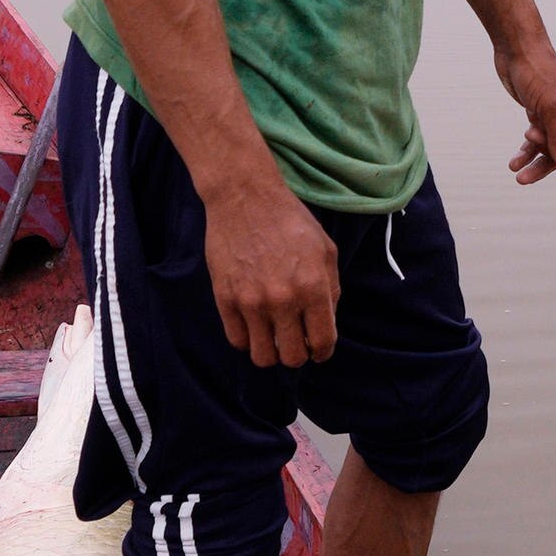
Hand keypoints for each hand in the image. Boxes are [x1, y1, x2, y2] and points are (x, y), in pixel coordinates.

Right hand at [202, 180, 342, 369]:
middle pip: (292, 358)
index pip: (322, 342)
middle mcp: (283, 300)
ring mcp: (250, 302)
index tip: (318, 350)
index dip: (322, 352)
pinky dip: (247, 340)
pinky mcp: (224, 299)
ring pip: (262, 357)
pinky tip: (253, 325)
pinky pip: (236, 340)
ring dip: (271, 352)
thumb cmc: (290, 220)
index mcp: (313, 288)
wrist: (245, 197)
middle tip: (295, 342)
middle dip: (298, 355)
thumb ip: (331, 289)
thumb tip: (326, 321)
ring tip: (273, 337)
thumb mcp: (325, 250)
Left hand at [496, 33, 555, 197]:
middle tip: (526, 181)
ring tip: (518, 173)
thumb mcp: (551, 105)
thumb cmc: (539, 70)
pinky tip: (515, 162)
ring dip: (534, 161)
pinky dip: (526, 151)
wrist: (516, 48)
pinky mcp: (540, 115)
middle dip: (548, 168)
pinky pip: (536, 141)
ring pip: (550, 149)